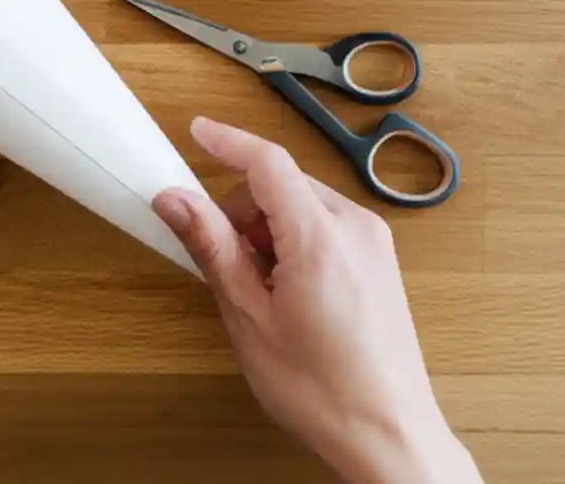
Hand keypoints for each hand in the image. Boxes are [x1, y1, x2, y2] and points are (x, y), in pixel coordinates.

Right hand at [153, 118, 481, 483]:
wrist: (388, 434)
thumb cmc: (321, 389)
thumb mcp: (249, 318)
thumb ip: (212, 248)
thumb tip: (176, 200)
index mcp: (320, 238)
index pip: (268, 162)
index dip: (227, 141)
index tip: (195, 131)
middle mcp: (355, 228)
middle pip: (283, 185)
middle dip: (244, 211)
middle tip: (227, 265)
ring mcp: (374, 243)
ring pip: (303, 206)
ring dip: (271, 230)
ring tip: (263, 293)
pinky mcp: (381, 260)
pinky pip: (327, 228)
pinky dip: (297, 243)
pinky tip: (289, 293)